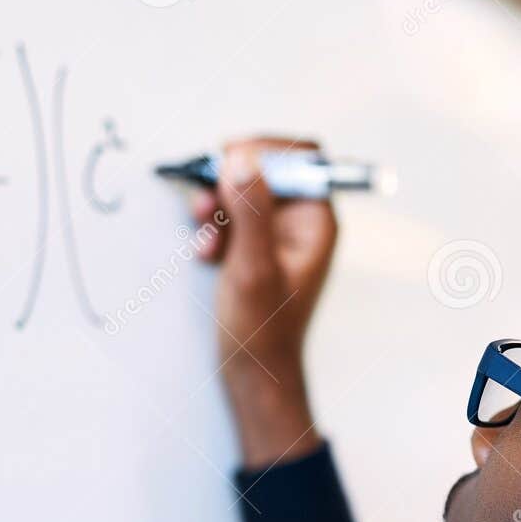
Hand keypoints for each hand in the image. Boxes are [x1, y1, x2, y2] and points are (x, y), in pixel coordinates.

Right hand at [194, 136, 337, 468]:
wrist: (254, 372)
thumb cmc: (263, 329)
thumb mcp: (253, 267)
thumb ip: (251, 211)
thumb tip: (242, 160)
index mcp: (317, 221)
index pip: (303, 156)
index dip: (265, 149)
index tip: (228, 159)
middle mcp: (302, 222)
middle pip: (268, 169)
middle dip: (232, 179)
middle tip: (206, 201)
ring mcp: (279, 234)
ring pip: (245, 191)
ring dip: (218, 203)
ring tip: (204, 231)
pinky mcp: (257, 247)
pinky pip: (234, 216)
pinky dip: (215, 226)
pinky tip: (206, 252)